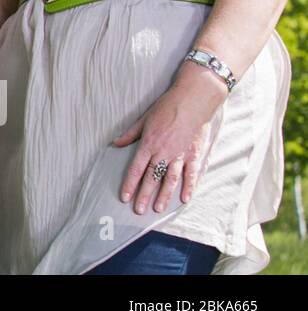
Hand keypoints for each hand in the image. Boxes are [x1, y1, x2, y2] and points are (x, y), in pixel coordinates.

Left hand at [112, 82, 217, 214]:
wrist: (193, 100)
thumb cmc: (167, 106)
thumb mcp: (144, 118)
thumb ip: (130, 134)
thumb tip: (115, 143)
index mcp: (149, 143)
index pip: (136, 168)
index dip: (130, 184)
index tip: (124, 197)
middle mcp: (164, 152)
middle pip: (152, 178)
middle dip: (144, 195)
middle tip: (138, 210)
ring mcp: (181, 155)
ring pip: (171, 180)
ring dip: (163, 195)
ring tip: (157, 209)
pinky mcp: (195, 154)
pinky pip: (191, 174)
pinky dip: (188, 187)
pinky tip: (184, 199)